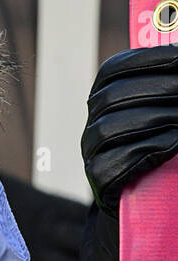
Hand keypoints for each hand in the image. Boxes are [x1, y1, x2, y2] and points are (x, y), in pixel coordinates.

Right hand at [81, 43, 177, 216]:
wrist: (142, 201)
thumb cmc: (159, 148)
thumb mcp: (161, 113)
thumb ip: (169, 92)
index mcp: (103, 98)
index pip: (113, 69)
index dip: (146, 59)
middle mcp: (91, 122)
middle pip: (113, 97)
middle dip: (159, 88)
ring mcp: (90, 151)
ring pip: (111, 128)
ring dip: (157, 118)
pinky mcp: (98, 178)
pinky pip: (117, 161)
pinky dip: (151, 148)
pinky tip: (175, 142)